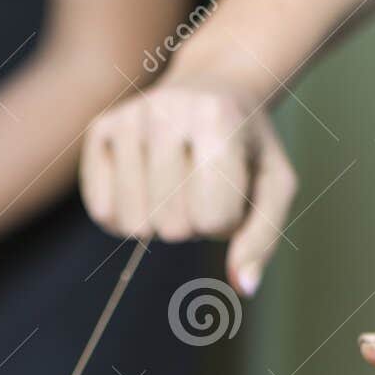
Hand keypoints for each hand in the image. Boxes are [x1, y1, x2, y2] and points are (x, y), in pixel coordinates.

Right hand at [80, 74, 294, 294]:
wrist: (213, 86)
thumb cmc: (247, 147)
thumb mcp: (274, 185)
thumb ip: (263, 237)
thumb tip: (243, 287)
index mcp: (217, 121)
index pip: (213, 220)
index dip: (226, 222)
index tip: (231, 191)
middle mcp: (166, 112)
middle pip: (172, 227)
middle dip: (192, 221)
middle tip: (202, 184)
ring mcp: (129, 119)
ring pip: (134, 224)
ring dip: (159, 221)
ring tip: (176, 184)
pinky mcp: (100, 130)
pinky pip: (102, 211)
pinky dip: (125, 218)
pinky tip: (144, 190)